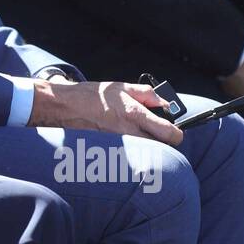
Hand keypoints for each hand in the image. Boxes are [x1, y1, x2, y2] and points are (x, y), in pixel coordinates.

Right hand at [30, 79, 182, 145]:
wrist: (67, 106)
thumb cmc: (94, 96)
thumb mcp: (123, 87)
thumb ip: (148, 94)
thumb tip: (166, 103)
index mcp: (136, 114)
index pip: (170, 134)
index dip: (177, 133)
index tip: (175, 130)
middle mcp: (130, 132)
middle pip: (162, 149)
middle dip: (164, 142)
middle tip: (158, 133)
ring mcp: (121, 145)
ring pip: (146, 153)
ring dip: (148, 147)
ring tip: (139, 136)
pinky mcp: (111, 152)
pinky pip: (131, 156)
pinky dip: (133, 151)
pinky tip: (126, 141)